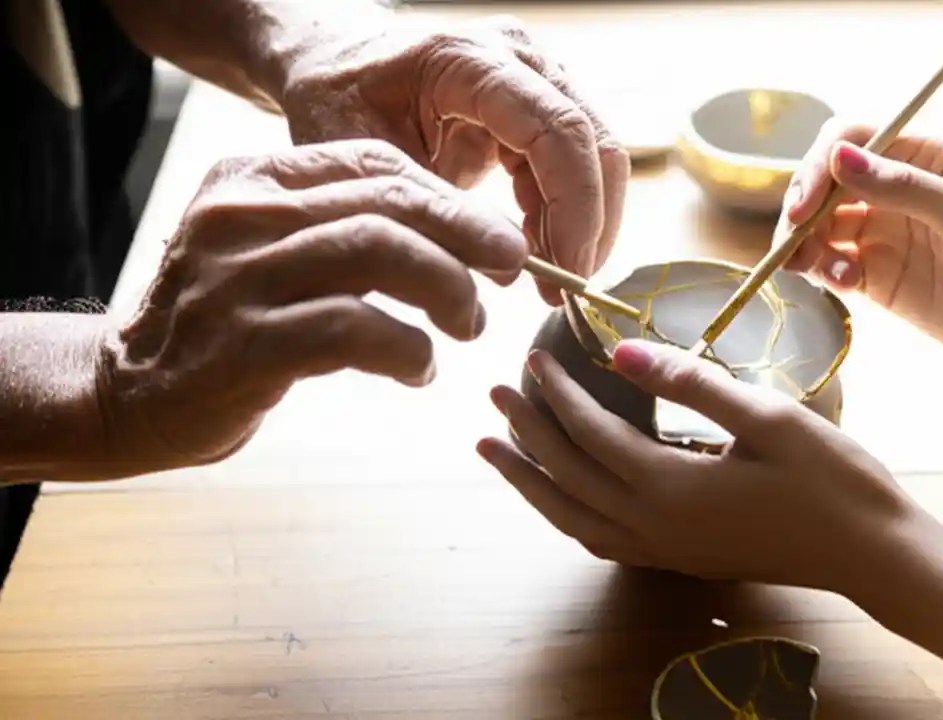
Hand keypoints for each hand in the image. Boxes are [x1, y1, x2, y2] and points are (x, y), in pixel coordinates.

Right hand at [98, 139, 526, 473]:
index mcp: (253, 180)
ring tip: (469, 324)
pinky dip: (407, 348)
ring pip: (377, 252)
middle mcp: (240, 216)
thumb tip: (465, 238)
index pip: (376, 165)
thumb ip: (344, 230)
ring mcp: (236, 278)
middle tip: (509, 271)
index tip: (495, 237)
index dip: (452, 201)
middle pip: (388, 202)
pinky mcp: (242, 346)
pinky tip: (420, 368)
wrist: (126, 392)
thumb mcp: (272, 253)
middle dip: (468, 235)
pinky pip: (353, 330)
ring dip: (447, 289)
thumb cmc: (226, 323)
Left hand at [278, 13, 629, 303]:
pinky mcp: (539, 105)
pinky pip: (574, 164)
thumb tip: (510, 270)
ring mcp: (536, 78)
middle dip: (589, 224)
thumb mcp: (364, 161)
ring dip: (583, 223)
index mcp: (469, 59)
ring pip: (595, 156)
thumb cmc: (337, 101)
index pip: (556, 131)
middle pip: (592, 143)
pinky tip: (540, 254)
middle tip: (567, 291)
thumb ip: (433, 212)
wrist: (336, 63)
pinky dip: (566, 214)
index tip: (567, 274)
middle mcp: (518, 57)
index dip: (574, 207)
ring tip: (553, 281)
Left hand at [477, 340, 922, 603]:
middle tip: (493, 395)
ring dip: (531, 483)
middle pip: (568, 478)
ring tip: (496, 453)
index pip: (592, 436)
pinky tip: (563, 496)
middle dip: (526, 434)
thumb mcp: (769, 417)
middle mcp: (654, 528)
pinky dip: (567, 514)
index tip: (533, 358)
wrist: (873, 552)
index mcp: (671, 489)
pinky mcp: (682, 559)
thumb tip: (620, 352)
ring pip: (573, 519)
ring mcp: (666, 552)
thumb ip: (691, 384)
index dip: (558, 395)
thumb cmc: (832, 480)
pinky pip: (601, 539)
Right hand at [783, 123, 942, 367]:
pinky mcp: (878, 276)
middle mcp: (902, 190)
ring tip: (806, 266)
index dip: (823, 164)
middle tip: (791, 239)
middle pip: (829, 182)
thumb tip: (840, 156)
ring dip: (804, 242)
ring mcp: (888, 233)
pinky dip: (822, 270)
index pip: (858, 140)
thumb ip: (904, 188)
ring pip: (823, 225)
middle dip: (802, 206)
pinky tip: (839, 283)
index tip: (806, 201)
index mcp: (930, 158)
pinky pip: (833, 264)